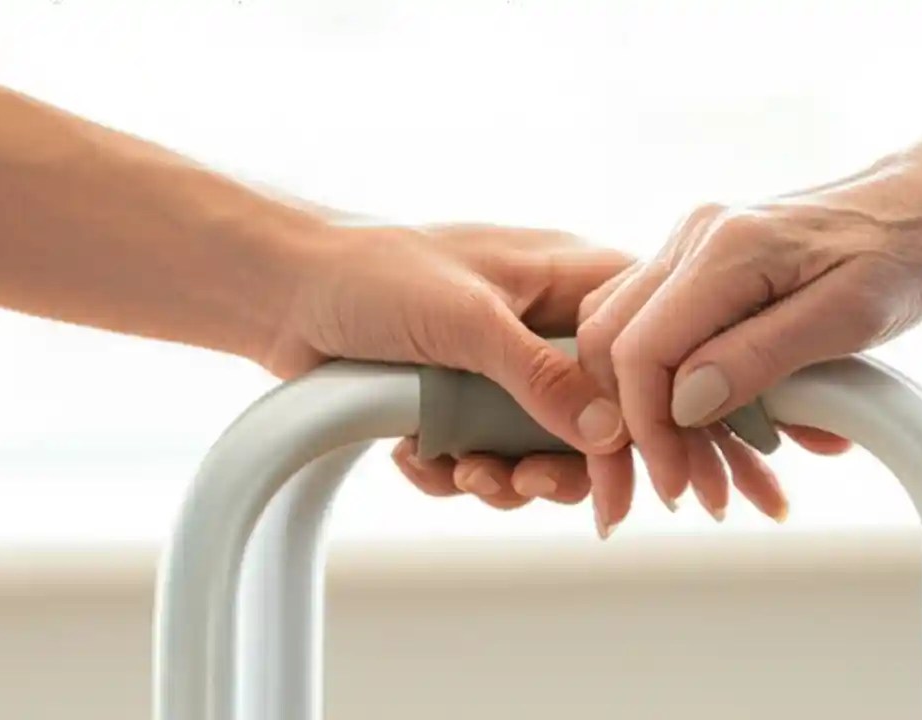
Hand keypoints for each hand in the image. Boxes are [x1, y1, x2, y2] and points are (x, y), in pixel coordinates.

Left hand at [261, 221, 633, 513]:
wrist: (280, 291)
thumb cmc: (372, 272)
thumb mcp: (469, 319)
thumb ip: (542, 376)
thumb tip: (609, 430)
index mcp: (563, 278)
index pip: (637, 343)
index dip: (642, 403)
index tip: (624, 456)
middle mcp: (540, 323)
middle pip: (596, 412)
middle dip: (561, 459)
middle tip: (528, 480)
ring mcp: (500, 366)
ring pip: (541, 445)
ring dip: (506, 473)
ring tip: (468, 472)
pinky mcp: (461, 400)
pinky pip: (486, 455)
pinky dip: (456, 469)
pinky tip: (421, 458)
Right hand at [578, 156, 921, 516]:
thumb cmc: (913, 251)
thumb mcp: (852, 315)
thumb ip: (761, 356)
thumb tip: (685, 403)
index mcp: (724, 248)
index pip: (640, 350)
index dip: (647, 427)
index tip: (678, 482)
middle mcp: (694, 239)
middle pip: (613, 343)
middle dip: (635, 427)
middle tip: (679, 488)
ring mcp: (695, 247)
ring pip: (630, 339)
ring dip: (654, 412)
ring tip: (707, 472)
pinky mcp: (707, 265)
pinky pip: (665, 330)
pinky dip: (678, 387)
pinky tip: (726, 428)